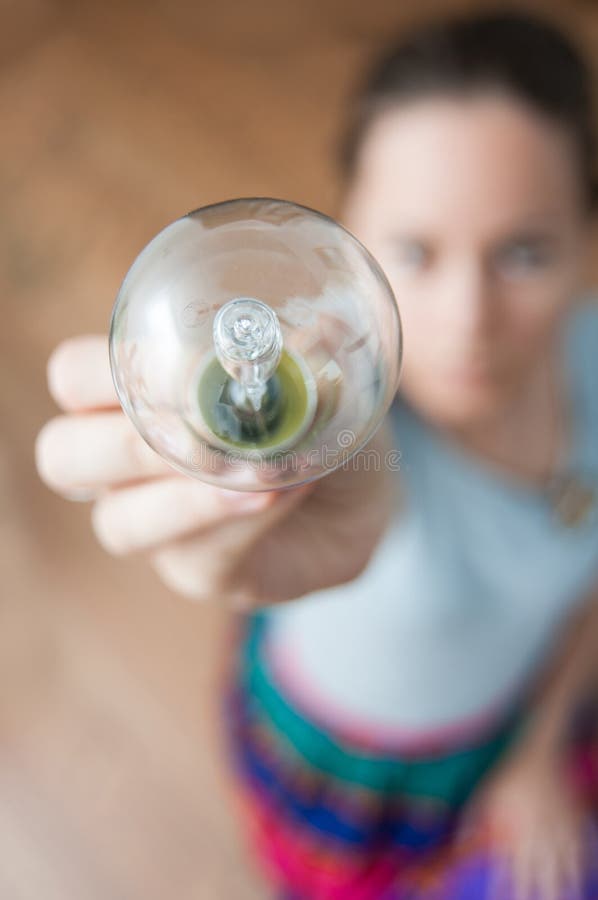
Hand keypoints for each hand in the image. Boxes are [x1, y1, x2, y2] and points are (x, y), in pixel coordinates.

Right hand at [35, 335, 396, 607]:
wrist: (363, 499)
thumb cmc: (323, 422)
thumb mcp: (322, 373)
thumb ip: (307, 353)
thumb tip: (316, 327)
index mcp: (136, 399)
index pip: (73, 378)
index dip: (101, 373)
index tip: (183, 367)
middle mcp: (130, 467)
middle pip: (63, 455)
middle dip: (126, 442)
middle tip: (194, 429)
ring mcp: (160, 527)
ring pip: (117, 522)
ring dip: (183, 494)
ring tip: (252, 474)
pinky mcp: (201, 573)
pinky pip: (195, 555)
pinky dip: (236, 521)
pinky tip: (277, 494)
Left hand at [459, 746, 586, 899]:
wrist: (540, 755)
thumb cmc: (510, 777)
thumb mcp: (485, 796)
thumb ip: (472, 821)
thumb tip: (459, 843)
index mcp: (516, 832)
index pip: (509, 870)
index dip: (504, 889)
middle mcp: (538, 837)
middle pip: (541, 877)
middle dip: (540, 896)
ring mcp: (560, 832)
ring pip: (565, 869)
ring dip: (563, 887)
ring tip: (563, 899)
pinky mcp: (575, 824)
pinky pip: (583, 851)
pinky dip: (584, 866)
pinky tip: (583, 876)